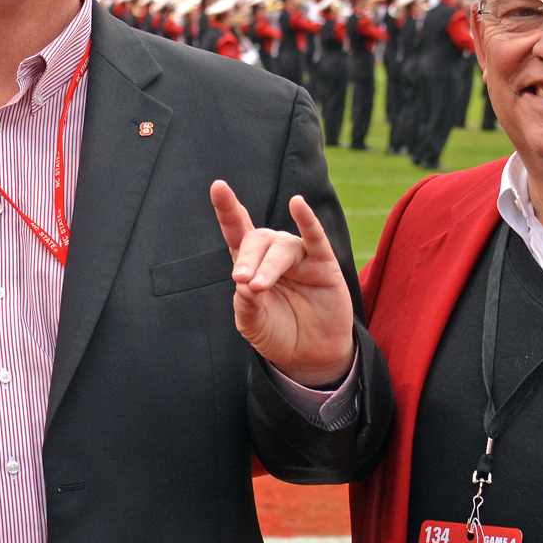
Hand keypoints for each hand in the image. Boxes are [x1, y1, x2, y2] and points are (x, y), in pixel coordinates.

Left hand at [211, 182, 355, 387]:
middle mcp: (274, 255)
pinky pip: (316, 238)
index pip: (237, 231)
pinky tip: (298, 205)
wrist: (310, 355)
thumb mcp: (253, 325)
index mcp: (251, 265)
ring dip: (269, 264)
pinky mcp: (324, 265)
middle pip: (258, 239)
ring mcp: (300, 257)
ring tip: (259, 286)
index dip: (228, 209)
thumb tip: (244, 284)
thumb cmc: (277, 334)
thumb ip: (246, 306)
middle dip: (247, 258)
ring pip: (282, 247)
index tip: (218, 186)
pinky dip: (308, 221)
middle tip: (242, 280)